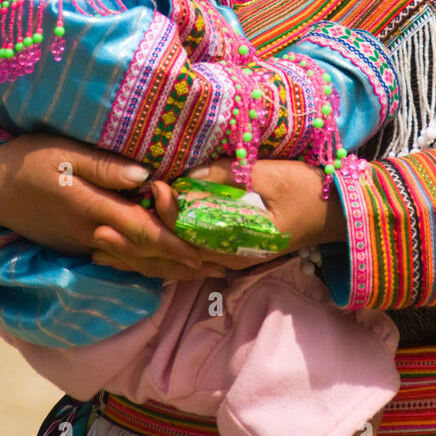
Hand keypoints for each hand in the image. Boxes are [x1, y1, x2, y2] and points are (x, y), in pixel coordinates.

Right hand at [0, 135, 222, 278]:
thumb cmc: (30, 161)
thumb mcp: (66, 154)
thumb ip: (106, 166)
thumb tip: (147, 176)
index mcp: (96, 211)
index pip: (148, 233)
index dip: (181, 244)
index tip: (212, 251)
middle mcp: (95, 235)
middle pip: (149, 255)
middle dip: (187, 262)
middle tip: (224, 265)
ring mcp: (86, 244)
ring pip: (137, 263)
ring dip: (172, 268)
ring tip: (204, 270)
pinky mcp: (80, 244)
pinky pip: (121, 261)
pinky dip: (147, 265)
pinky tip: (164, 266)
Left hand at [91, 158, 345, 272]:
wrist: (337, 215)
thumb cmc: (308, 191)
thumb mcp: (273, 177)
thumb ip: (230, 177)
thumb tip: (189, 174)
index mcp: (236, 237)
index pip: (189, 228)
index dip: (164, 211)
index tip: (149, 188)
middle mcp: (226, 254)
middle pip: (170, 252)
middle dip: (133, 242)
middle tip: (98, 228)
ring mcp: (226, 256)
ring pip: (172, 262)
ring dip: (136, 255)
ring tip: (101, 247)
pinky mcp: (228, 252)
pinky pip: (184, 261)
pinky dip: (156, 259)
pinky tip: (133, 256)